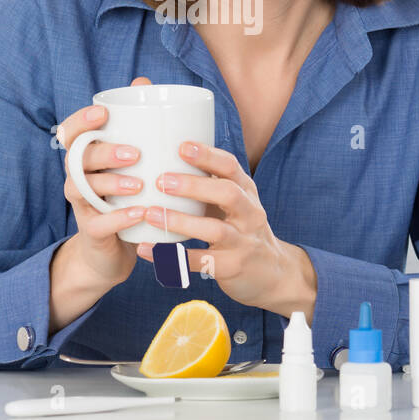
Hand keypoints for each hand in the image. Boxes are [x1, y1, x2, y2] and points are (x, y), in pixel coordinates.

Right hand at [57, 77, 152, 290]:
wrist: (115, 250)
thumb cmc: (128, 195)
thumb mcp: (134, 161)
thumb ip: (137, 125)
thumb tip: (143, 82)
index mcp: (86, 157)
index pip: (71, 133)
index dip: (80, 121)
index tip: (102, 113)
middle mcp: (78, 178)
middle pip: (78, 159)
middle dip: (103, 152)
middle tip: (134, 153)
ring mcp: (82, 206)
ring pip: (83, 189)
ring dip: (111, 184)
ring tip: (139, 185)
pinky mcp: (92, 233)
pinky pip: (98, 224)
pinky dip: (118, 218)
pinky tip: (139, 213)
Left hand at [135, 141, 315, 316]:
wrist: (271, 273)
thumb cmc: (241, 228)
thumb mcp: (236, 202)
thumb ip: (210, 184)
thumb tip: (166, 157)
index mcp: (246, 191)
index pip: (231, 167)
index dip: (208, 156)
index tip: (182, 147)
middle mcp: (249, 214)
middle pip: (227, 194)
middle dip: (194, 186)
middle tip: (162, 181)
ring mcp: (243, 242)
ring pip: (215, 230)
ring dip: (180, 221)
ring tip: (151, 214)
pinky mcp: (232, 267)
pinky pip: (200, 262)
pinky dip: (172, 257)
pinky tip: (148, 250)